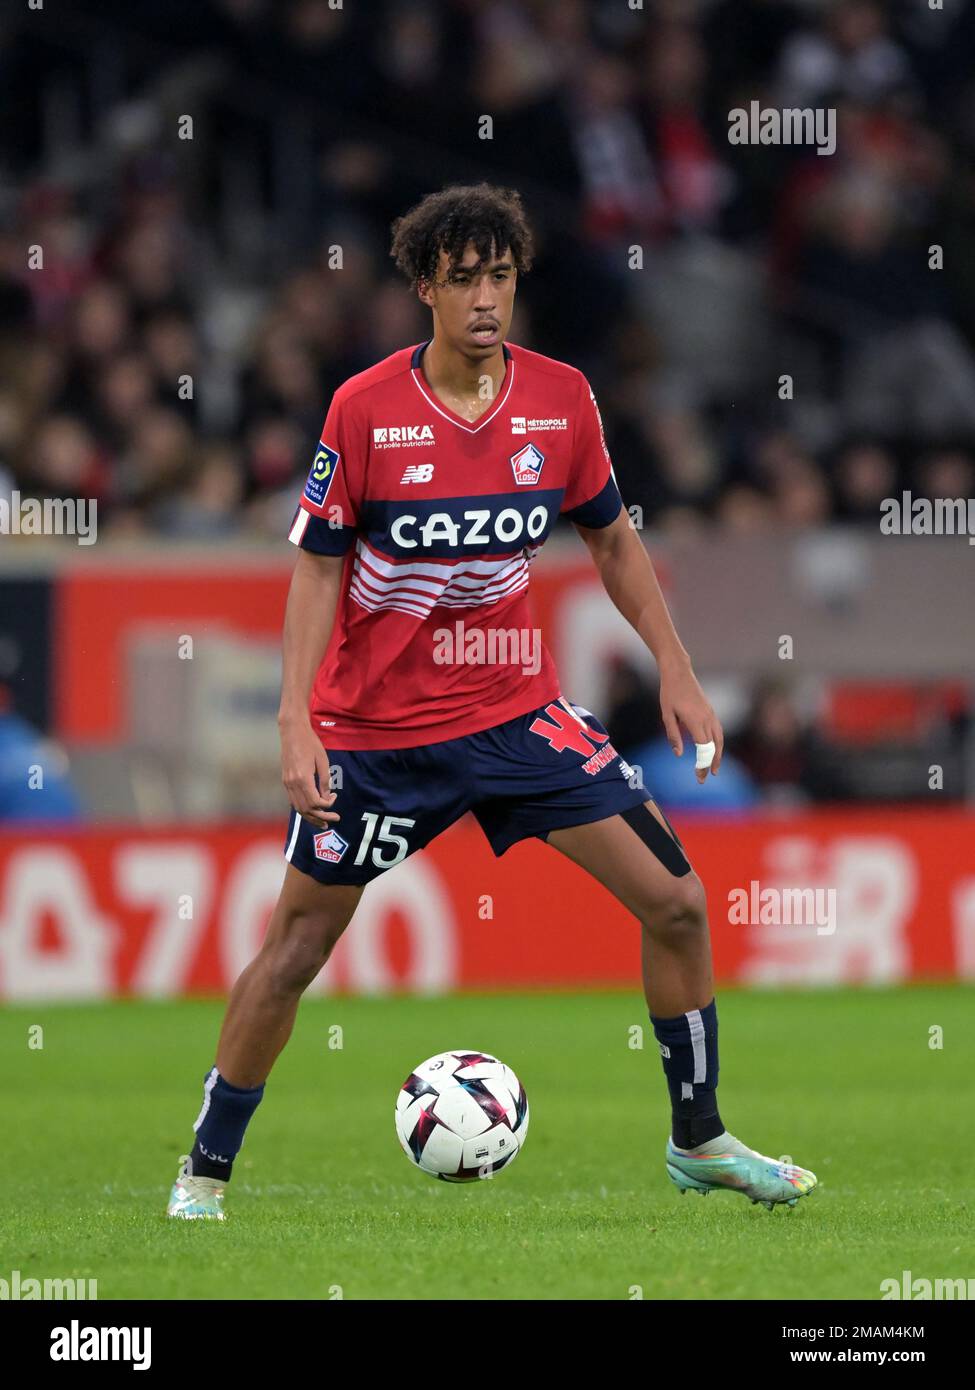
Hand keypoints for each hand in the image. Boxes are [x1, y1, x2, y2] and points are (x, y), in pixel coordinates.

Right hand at [280, 717, 339, 827]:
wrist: (292, 732)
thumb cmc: (310, 743)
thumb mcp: (322, 761)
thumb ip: (324, 781)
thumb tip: (327, 797)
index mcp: (303, 778)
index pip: (315, 802)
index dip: (327, 805)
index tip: (335, 799)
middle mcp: (292, 783)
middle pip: (306, 809)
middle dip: (320, 817)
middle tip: (333, 820)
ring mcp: (287, 783)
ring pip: (297, 807)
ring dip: (310, 817)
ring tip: (321, 822)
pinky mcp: (285, 781)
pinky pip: (293, 800)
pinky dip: (302, 808)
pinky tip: (310, 811)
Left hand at [659, 658, 723, 782]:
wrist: (679, 672)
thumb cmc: (669, 692)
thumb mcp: (666, 715)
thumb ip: (673, 735)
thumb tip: (679, 754)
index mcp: (695, 721)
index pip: (704, 748)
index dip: (703, 764)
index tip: (700, 776)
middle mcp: (707, 718)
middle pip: (714, 747)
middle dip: (712, 763)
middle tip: (707, 777)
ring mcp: (711, 714)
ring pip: (719, 739)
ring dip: (718, 754)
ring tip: (714, 767)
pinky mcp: (710, 711)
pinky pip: (718, 731)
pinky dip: (718, 743)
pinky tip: (713, 749)